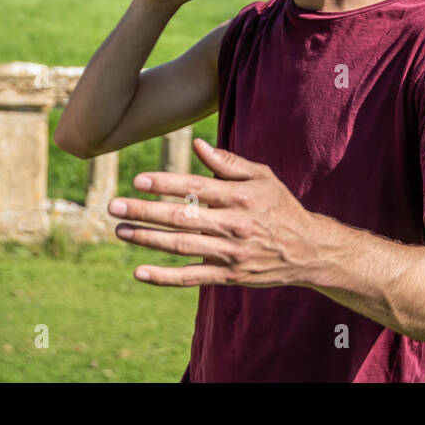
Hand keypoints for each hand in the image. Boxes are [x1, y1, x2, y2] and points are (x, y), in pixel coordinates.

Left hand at [109, 137, 322, 286]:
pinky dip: (165, 277)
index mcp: (240, 196)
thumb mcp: (262, 177)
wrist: (309, 251)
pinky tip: (140, 272)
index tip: (138, 180)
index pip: (196, 189)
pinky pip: (192, 278)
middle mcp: (234, 224)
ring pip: (182, 246)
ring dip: (148, 240)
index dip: (166, 184)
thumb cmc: (281, 207)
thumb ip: (228, 163)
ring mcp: (230, 253)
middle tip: (115, 207)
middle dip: (145, 212)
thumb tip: (198, 146)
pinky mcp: (229, 276)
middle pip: (182, 218)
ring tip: (121, 231)